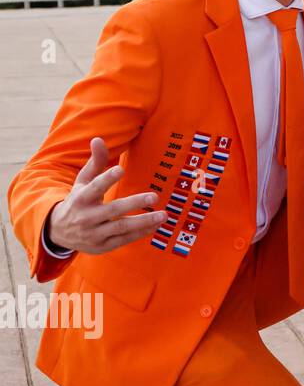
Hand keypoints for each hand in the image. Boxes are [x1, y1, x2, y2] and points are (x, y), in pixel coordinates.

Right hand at [46, 138, 166, 254]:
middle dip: (135, 202)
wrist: (58, 231)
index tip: (120, 169)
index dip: (106, 178)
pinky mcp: (101, 246)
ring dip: (144, 221)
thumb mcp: (82, 181)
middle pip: (113, 209)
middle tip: (155, 196)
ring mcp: (93, 233)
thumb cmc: (78, 200)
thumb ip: (95, 162)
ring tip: (164, 215)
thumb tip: (98, 139)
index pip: (94, 187)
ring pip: (121, 227)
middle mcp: (86, 217)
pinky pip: (124, 239)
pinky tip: (155, 225)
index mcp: (80, 198)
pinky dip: (141, 233)